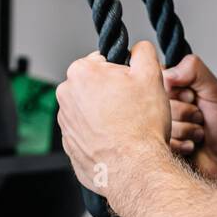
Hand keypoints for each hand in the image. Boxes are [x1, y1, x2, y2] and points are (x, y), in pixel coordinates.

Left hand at [55, 41, 170, 199]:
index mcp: (80, 72)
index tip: (131, 87)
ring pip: (90, 109)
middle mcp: (66, 96)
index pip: (101, 61)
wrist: (135, 169)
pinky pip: (87, 132)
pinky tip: (117, 141)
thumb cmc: (142, 124)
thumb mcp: (151, 76)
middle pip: (93, 84)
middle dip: (111, 92)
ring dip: (105, 113)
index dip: (121, 73)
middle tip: (132, 107)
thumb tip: (138, 47)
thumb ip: (143, 52)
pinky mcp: (69, 145)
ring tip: (126, 126)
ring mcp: (65, 123)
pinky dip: (100, 134)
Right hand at [164, 54, 216, 180]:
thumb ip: (194, 70)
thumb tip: (168, 72)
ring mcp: (160, 126)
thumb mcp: (215, 90)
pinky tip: (192, 144)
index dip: (178, 91)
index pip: (159, 79)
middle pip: (158, 103)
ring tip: (199, 131)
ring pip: (161, 124)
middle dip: (186, 112)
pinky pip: (164, 141)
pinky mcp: (160, 145)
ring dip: (187, 130)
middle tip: (200, 115)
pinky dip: (183, 144)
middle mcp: (164, 106)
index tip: (192, 96)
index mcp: (174, 87)